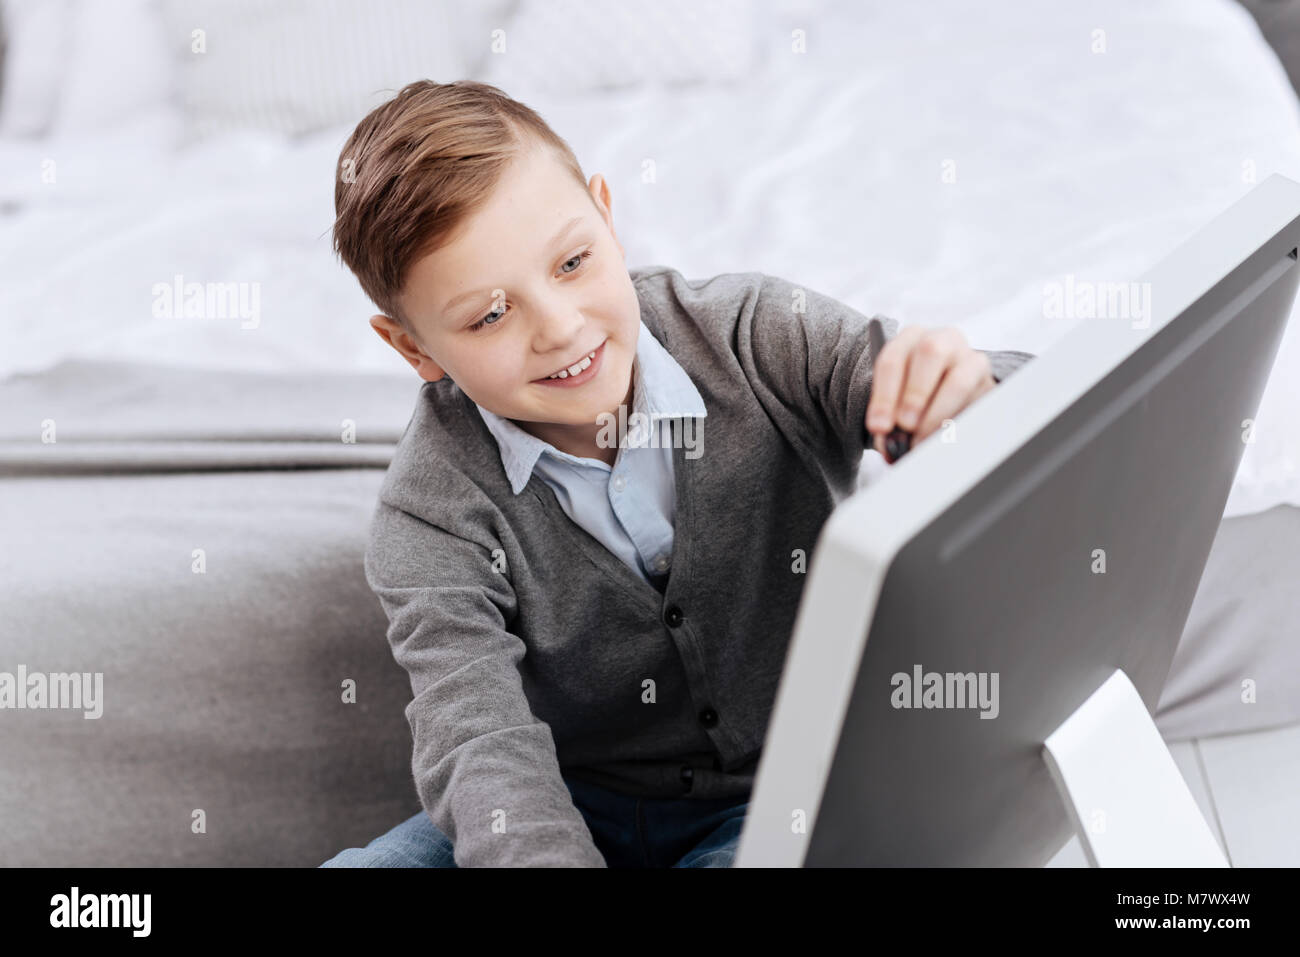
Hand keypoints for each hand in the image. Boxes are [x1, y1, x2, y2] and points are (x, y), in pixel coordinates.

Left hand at [865, 327, 995, 461]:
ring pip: (958, 380)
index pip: (892, 360)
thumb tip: (892, 446)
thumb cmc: (912, 394)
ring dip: (938, 413)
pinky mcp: (987, 381)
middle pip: (930, 353)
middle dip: (915, 394)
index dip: (884, 396)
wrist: (944, 389)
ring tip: (923, 439)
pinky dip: (958, 422)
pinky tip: (944, 437)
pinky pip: (976, 401)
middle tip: (905, 426)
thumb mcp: (896, 400)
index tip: (879, 427)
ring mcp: (968, 356)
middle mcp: (941, 339)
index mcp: (909, 338)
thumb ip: (890, 418)